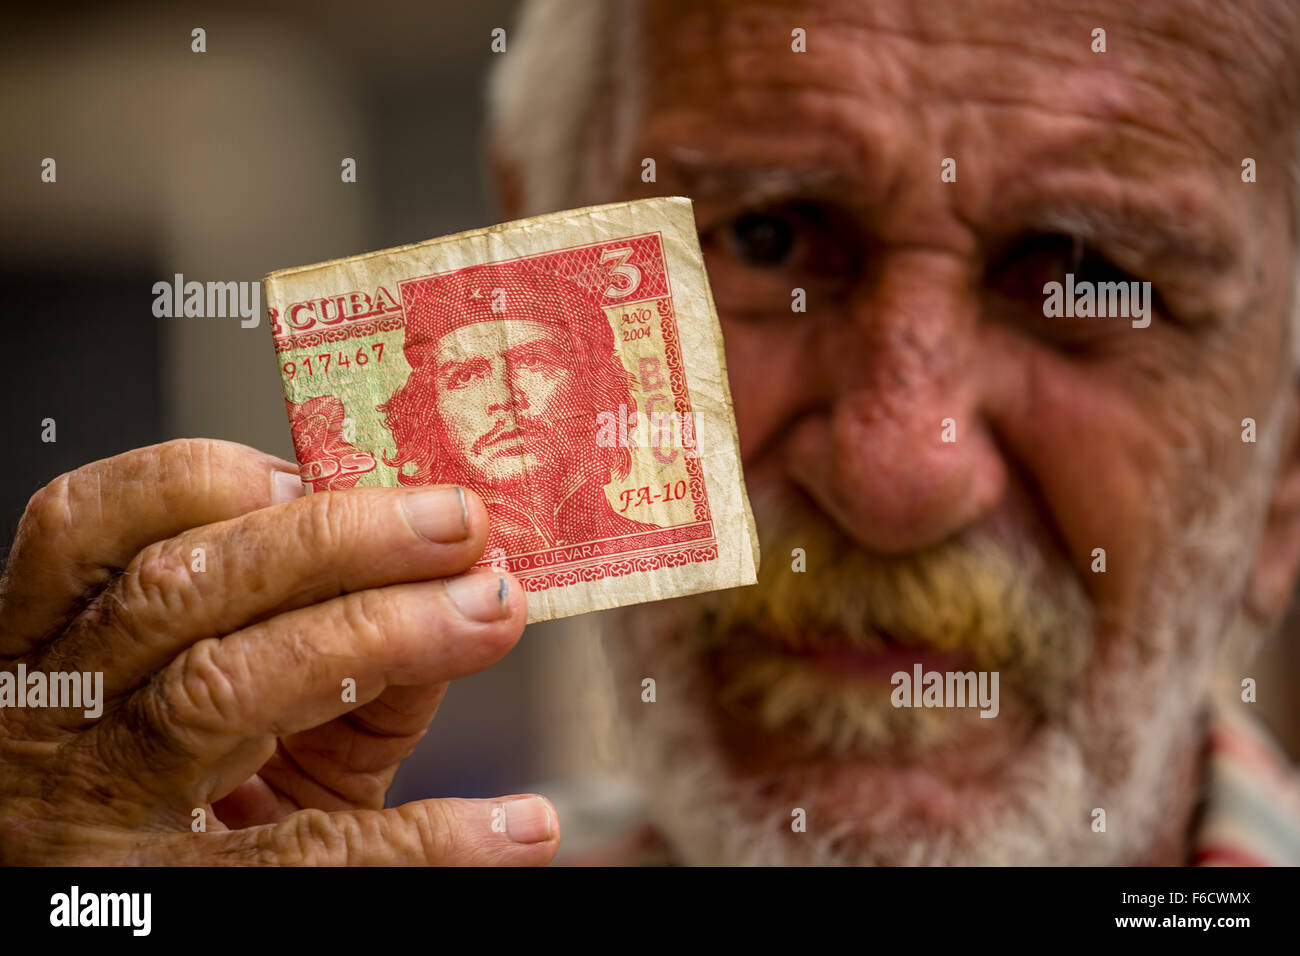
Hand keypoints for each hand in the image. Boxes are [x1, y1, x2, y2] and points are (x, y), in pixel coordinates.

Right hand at [0, 439, 558, 864]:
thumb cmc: (183, 800)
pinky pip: (308, 858)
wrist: (123, 926)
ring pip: (226, 689)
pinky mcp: (169, 905)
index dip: (208, 483)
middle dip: (335, 540)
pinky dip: (431, 838)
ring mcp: (98, 814)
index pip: (90, 525)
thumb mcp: (217, 709)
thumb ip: (318, 643)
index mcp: (48, 647)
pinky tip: (518, 825)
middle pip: (177, 589)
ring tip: (493, 614)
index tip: (326, 473)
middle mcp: (54, 720)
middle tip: (461, 527)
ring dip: (382, 634)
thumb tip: (451, 585)